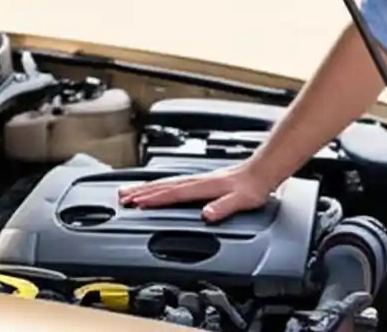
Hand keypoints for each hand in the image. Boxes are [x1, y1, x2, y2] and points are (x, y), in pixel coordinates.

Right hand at [118, 163, 277, 222]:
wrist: (264, 171)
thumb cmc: (254, 186)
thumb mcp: (241, 201)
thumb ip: (223, 208)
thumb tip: (207, 215)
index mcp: (204, 186)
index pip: (173, 194)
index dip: (154, 199)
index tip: (136, 203)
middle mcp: (198, 180)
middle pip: (164, 186)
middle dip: (142, 191)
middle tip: (122, 196)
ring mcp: (199, 179)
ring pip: (167, 183)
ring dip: (148, 187)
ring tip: (131, 192)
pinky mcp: (203, 181)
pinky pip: (175, 183)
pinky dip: (161, 186)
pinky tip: (157, 189)